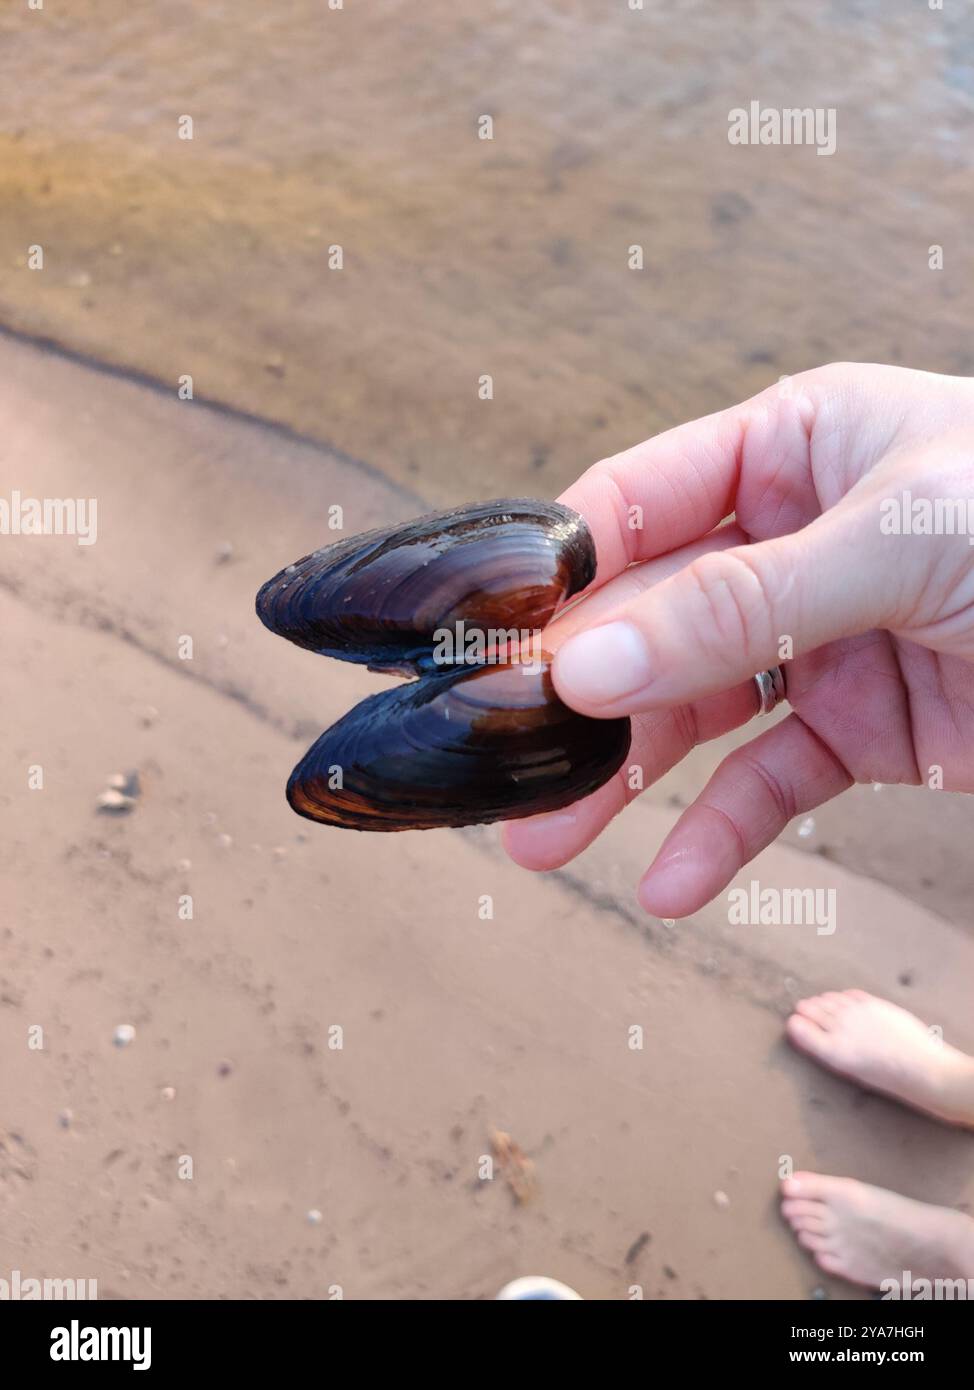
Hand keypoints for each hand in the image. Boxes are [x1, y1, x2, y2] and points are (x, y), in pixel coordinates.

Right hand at [503, 363, 973, 916]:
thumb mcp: (898, 540)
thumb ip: (740, 602)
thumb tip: (587, 661)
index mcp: (792, 449)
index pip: (637, 504)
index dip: (563, 578)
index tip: (491, 648)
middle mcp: (792, 541)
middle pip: (652, 624)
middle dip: (578, 699)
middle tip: (501, 766)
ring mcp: (824, 640)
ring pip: (696, 714)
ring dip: (623, 782)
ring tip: (544, 844)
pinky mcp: (865, 729)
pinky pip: (772, 781)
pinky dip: (724, 835)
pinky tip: (675, 885)